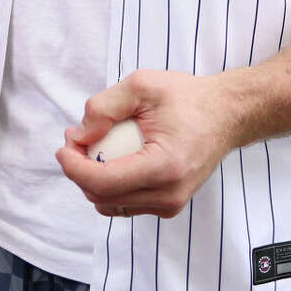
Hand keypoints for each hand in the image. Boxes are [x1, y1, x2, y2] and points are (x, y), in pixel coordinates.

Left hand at [55, 70, 236, 219]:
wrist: (226, 115)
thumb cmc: (188, 98)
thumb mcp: (142, 85)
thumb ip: (105, 107)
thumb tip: (80, 135)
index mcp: (165, 167)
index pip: (104, 183)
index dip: (74, 168)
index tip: (63, 146)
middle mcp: (169, 194)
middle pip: (102, 197)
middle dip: (79, 170)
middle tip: (74, 139)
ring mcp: (170, 205)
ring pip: (111, 205)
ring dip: (92, 179)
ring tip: (91, 146)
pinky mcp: (169, 205)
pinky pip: (125, 203)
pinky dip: (109, 185)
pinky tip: (109, 158)